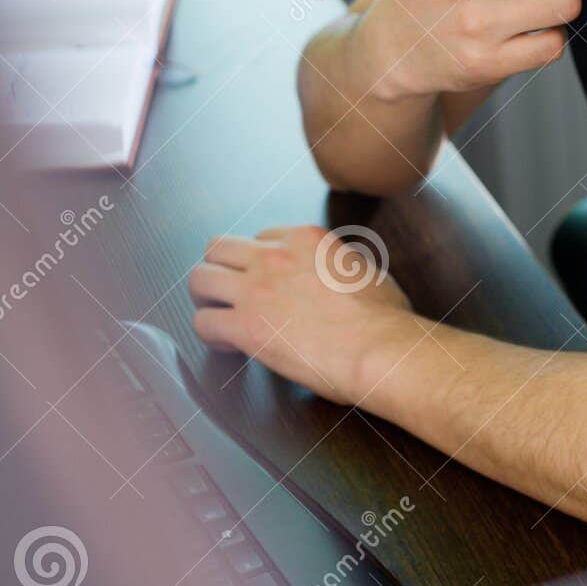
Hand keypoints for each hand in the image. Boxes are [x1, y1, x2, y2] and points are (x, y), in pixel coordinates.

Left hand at [188, 224, 413, 406]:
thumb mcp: (367, 270)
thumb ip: (341, 264)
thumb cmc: (386, 319)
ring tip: (217, 314)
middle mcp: (275, 256)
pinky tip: (229, 344)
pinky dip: (211, 333)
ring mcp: (257, 289)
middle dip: (220, 268)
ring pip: (200, 278)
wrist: (379, 349)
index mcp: (306, 239)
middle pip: (219, 247)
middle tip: (228, 291)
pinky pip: (204, 322)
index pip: (263, 237)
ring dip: (206, 297)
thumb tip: (340, 273)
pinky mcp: (246, 326)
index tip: (263, 279)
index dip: (260, 260)